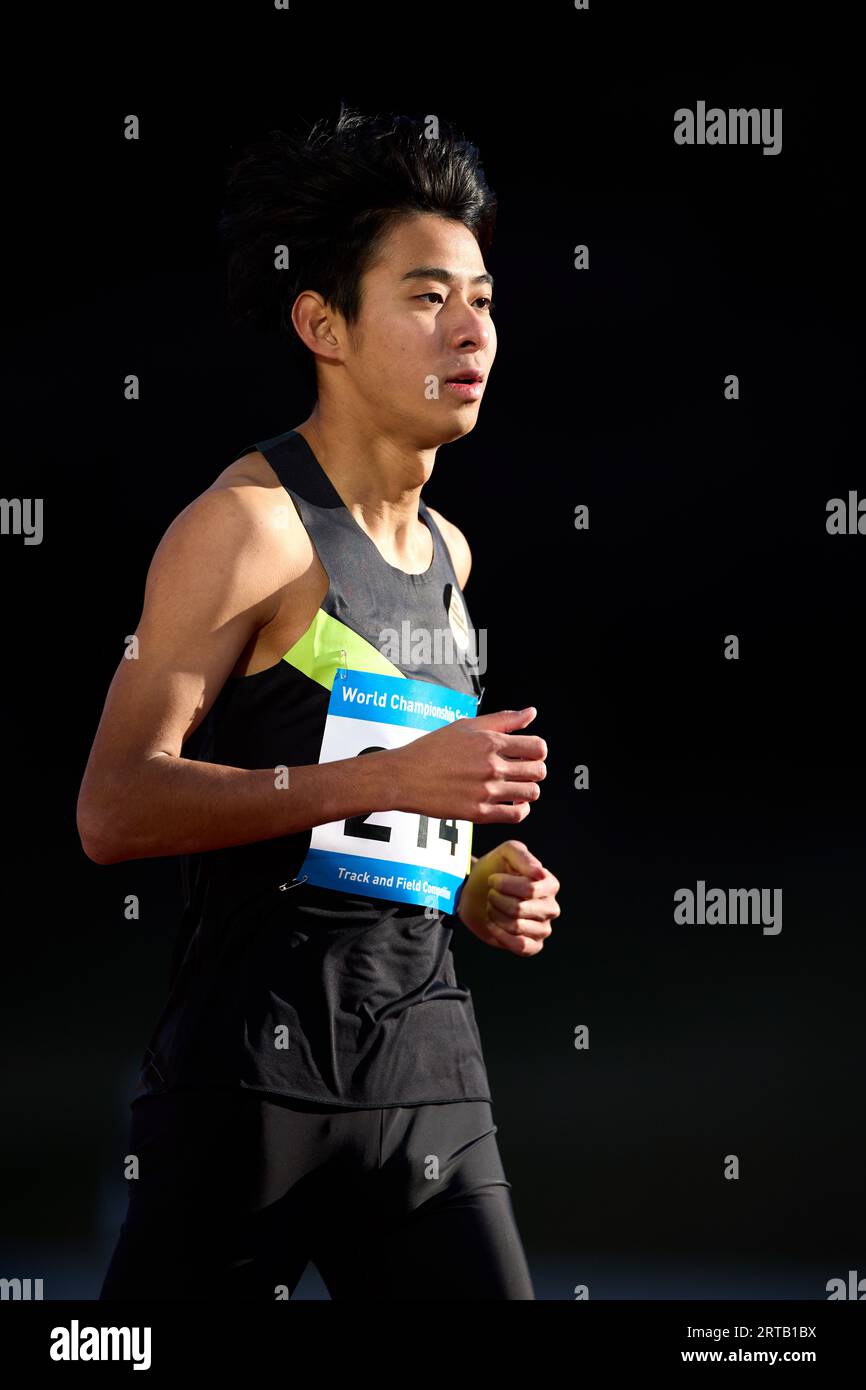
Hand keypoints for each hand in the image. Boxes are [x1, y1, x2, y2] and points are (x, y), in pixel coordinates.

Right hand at [388, 706, 545, 823]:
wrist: (403, 776)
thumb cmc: (430, 750)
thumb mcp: (466, 725)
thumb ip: (503, 719)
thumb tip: (531, 713)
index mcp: (490, 742)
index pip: (538, 747)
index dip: (537, 751)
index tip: (529, 754)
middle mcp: (491, 766)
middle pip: (538, 771)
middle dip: (534, 770)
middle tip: (522, 771)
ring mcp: (486, 791)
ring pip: (530, 793)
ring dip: (528, 790)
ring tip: (515, 787)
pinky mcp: (478, 813)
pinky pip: (516, 815)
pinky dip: (521, 810)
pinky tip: (512, 804)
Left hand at [456, 840, 560, 955]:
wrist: (474, 893)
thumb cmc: (493, 870)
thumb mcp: (506, 853)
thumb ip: (523, 857)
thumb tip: (540, 873)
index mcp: (549, 884)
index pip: (530, 889)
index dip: (505, 885)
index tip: (493, 879)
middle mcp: (551, 907)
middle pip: (520, 909)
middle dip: (497, 900)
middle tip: (491, 894)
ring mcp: (543, 929)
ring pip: (516, 927)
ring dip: (496, 915)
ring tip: (493, 907)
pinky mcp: (533, 946)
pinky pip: (521, 946)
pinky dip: (501, 935)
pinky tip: (494, 925)